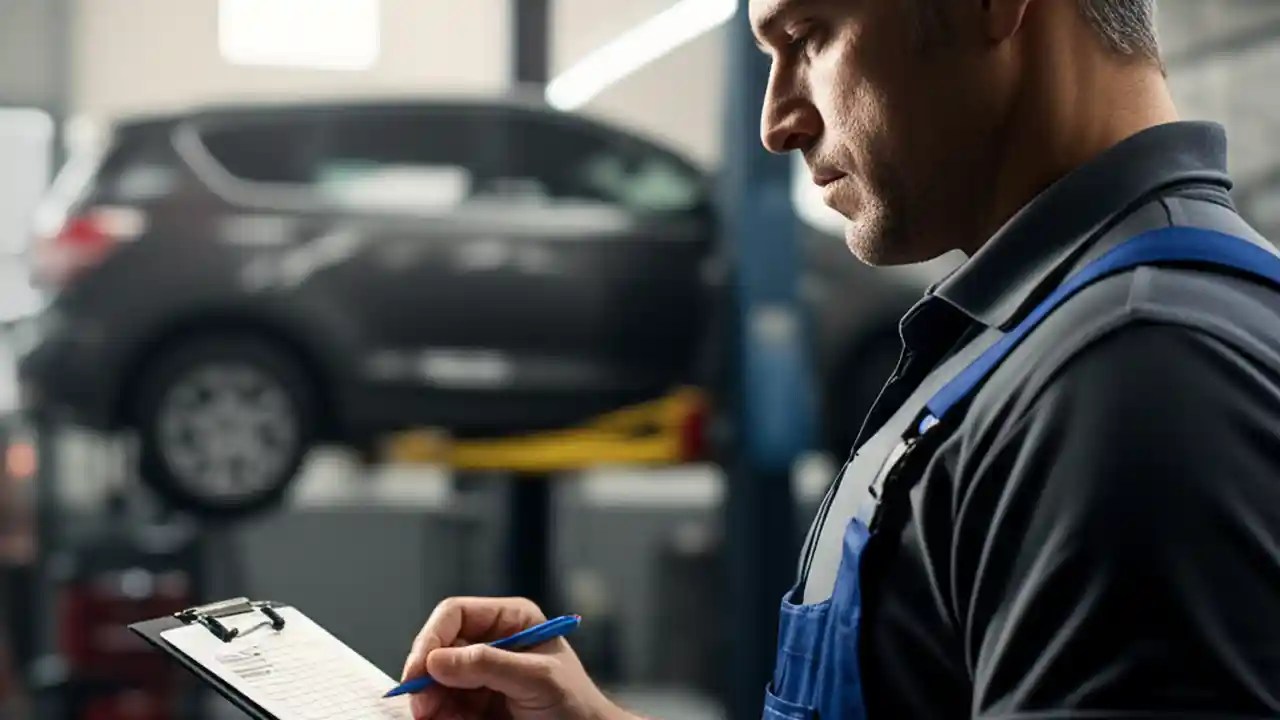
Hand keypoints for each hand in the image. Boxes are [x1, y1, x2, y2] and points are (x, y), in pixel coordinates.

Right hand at [401, 597, 632, 719]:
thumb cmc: (576, 704)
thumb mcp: (537, 678)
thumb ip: (489, 665)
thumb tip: (437, 659)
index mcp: (510, 620)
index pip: (456, 614)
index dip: (432, 637)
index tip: (420, 668)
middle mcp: (490, 643)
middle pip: (438, 648)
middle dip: (425, 675)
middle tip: (421, 705)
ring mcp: (480, 675)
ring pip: (434, 680)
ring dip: (427, 699)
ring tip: (431, 717)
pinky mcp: (473, 705)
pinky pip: (442, 705)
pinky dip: (436, 714)